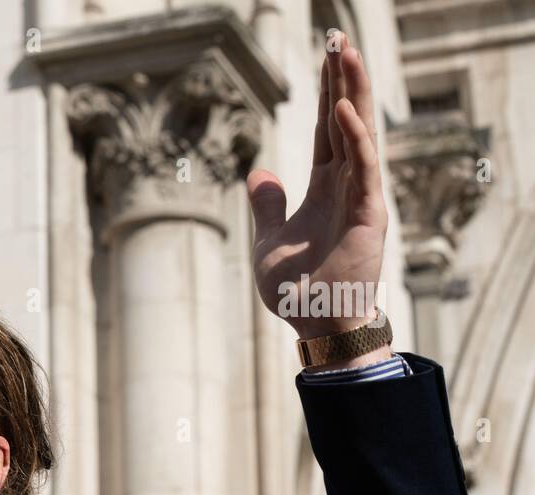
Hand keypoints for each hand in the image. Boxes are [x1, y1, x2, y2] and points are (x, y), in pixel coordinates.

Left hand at [247, 31, 387, 340]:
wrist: (313, 325)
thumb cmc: (296, 290)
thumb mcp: (270, 239)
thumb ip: (268, 205)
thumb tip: (259, 172)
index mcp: (324, 188)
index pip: (327, 129)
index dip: (327, 92)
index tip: (325, 55)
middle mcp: (346, 185)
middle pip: (345, 120)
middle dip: (342, 79)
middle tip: (337, 37)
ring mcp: (359, 197)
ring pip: (357, 134)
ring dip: (351, 93)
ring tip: (344, 53)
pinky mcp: (367, 215)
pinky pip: (362, 168)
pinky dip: (354, 138)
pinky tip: (343, 109)